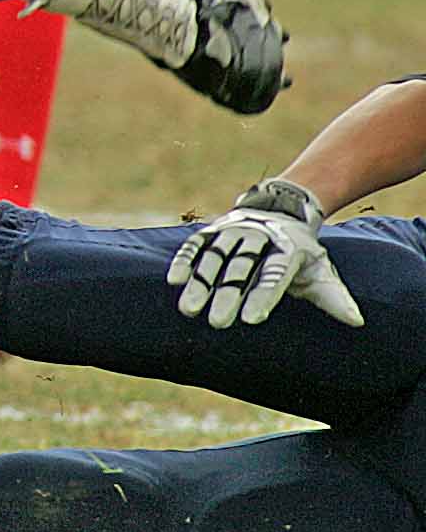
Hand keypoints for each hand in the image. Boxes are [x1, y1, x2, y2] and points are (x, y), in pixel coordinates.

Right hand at [169, 178, 364, 329]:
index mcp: (288, 249)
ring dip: (200, 283)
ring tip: (188, 309)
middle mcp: (259, 237)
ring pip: (214, 257)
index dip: (262, 296)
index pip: (273, 275)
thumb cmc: (302, 252)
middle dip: (226, 295)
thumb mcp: (321, 270)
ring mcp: (233, 231)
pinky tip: (174, 281)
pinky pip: (196, 244)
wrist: (283, 208)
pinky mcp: (213, 229)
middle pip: (240, 268)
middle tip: (217, 323)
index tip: (250, 319)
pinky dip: (184, 261)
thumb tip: (357, 322)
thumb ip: (334, 298)